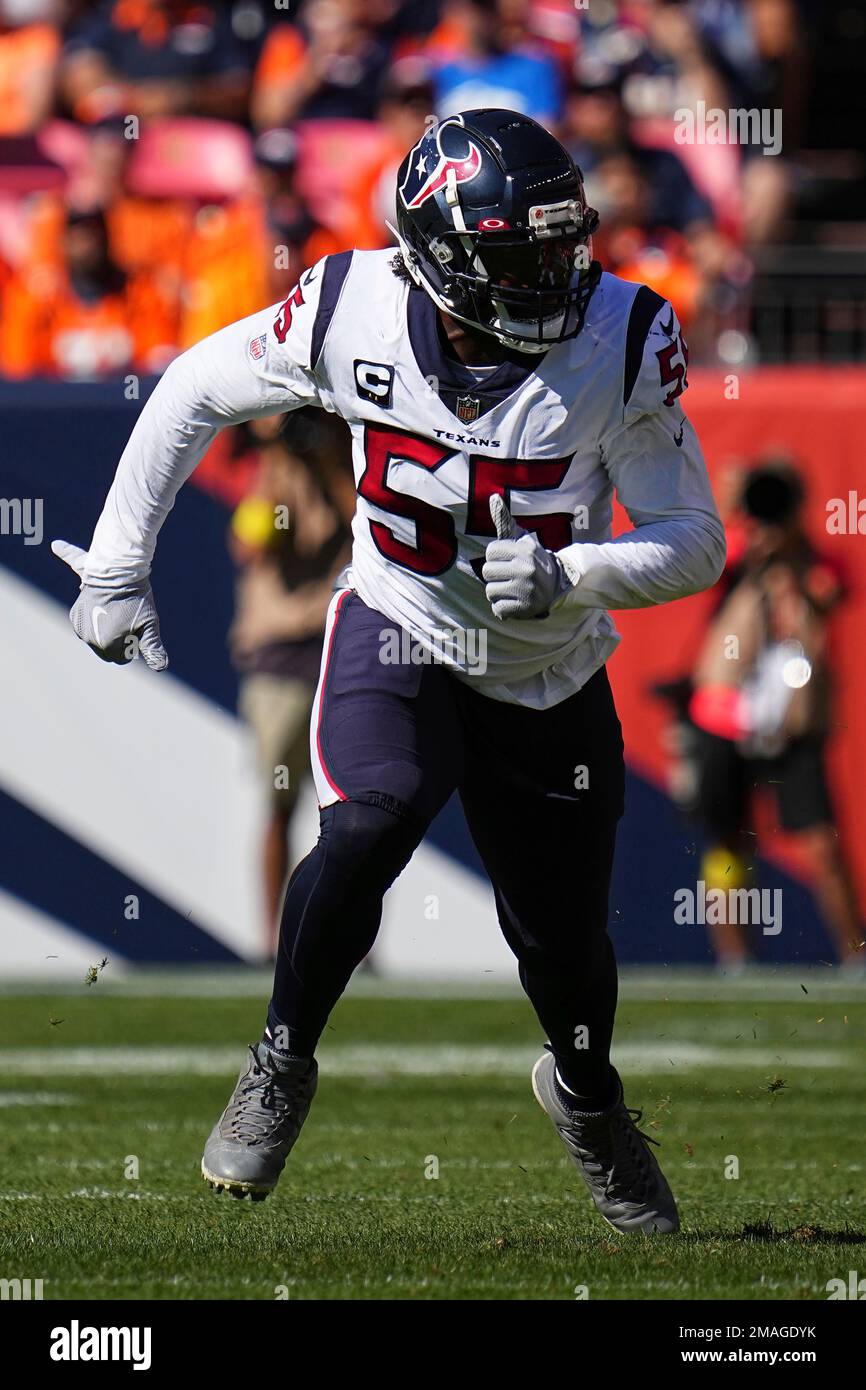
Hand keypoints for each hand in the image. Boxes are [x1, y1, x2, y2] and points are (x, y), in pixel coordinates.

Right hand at [52, 539, 167, 670]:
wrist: (116, 571)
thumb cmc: (136, 599)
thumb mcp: (149, 624)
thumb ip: (152, 648)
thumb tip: (160, 667)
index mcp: (106, 645)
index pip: (122, 658)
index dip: (132, 644)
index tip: (135, 627)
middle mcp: (88, 638)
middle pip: (107, 651)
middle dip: (118, 641)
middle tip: (127, 619)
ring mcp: (79, 626)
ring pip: (97, 639)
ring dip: (106, 631)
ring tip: (116, 611)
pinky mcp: (74, 615)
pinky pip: (88, 627)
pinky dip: (96, 622)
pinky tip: (104, 608)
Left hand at [482, 495, 568, 619]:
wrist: (558, 584)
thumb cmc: (532, 559)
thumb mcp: (522, 539)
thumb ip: (504, 520)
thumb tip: (493, 497)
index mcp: (524, 550)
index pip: (490, 551)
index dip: (496, 556)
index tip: (508, 559)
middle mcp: (526, 569)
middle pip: (487, 571)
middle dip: (495, 574)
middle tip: (510, 575)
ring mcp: (525, 589)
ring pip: (490, 591)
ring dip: (498, 592)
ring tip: (513, 589)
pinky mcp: (524, 608)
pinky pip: (498, 609)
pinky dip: (503, 608)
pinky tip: (515, 601)